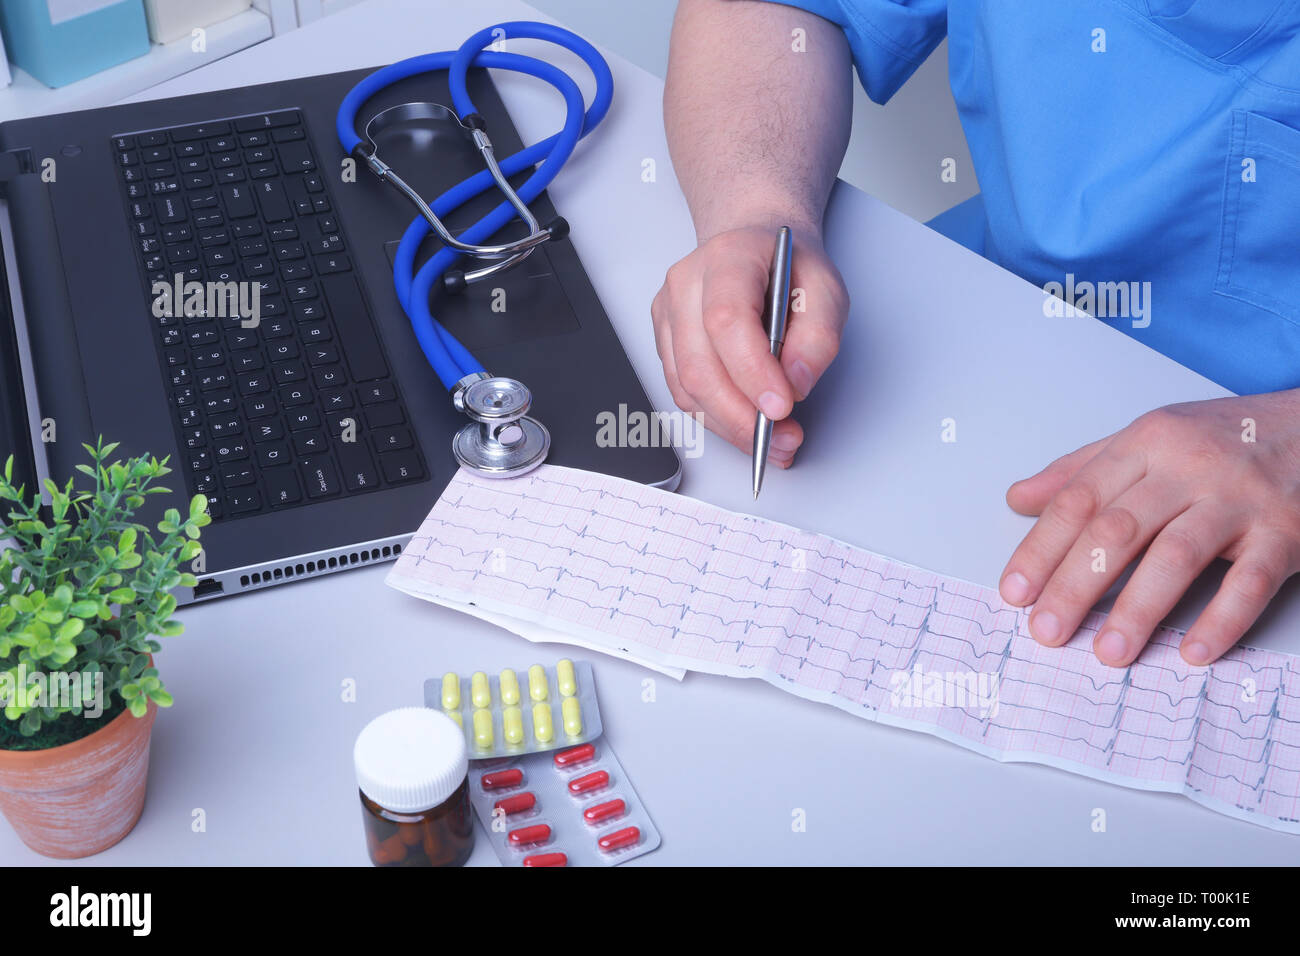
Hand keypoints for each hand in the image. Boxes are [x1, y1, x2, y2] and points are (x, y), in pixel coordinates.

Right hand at [650, 225, 848, 465]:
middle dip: (741, 414)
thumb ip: (819, 336)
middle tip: (783, 437)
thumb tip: (795, 384)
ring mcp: (669, 314)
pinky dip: (718, 420)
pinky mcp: (665, 342)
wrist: (755, 248)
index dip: (752, 370)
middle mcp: (687, 284)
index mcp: (728, 258)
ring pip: (687, 388)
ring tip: (775, 441)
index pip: (727, 320)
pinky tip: (748, 427)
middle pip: (699, 364)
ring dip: (731, 425)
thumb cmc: (789, 266)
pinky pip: (684, 394)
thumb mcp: (827, 289)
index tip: (781, 406)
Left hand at [998, 391, 1299, 666]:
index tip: (1015, 592)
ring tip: (1108, 652)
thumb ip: (1082, 470)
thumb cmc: (1223, 438)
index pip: (1080, 499)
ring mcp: (1240, 499)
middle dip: (1075, 585)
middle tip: (1046, 631)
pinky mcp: (1286, 532)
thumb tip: (1019, 499)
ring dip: (1138, 609)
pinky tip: (1194, 652)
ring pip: (1178, 555)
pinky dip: (1222, 618)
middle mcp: (1189, 467)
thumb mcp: (1148, 438)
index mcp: (1146, 443)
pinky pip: (1251, 580)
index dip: (1042, 548)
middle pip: (1118, 530)